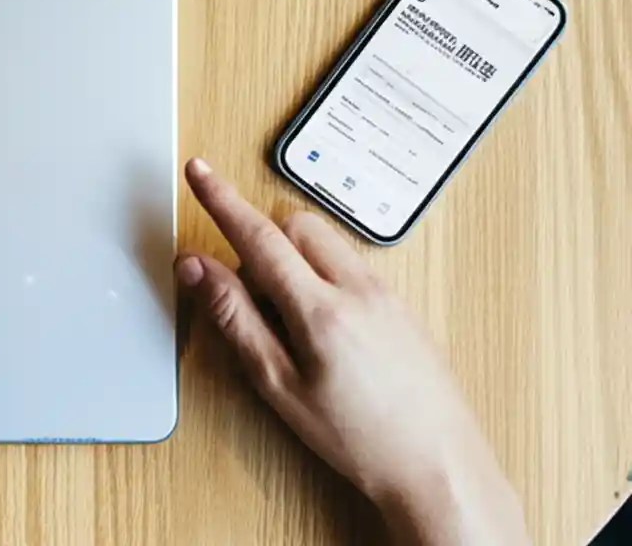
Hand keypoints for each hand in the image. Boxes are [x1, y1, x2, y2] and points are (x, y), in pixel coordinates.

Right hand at [176, 158, 527, 545]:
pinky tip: (325, 333)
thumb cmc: (359, 438)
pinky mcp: (402, 305)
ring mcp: (386, 293)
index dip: (220, 199)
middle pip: (294, 225)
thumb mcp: (278, 384)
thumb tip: (197, 268)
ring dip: (293, 260)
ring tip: (290, 325)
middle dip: (261, 241)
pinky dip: (322, 278)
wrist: (440, 465)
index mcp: (320, 308)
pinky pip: (350, 266)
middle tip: (251, 300)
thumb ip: (234, 318)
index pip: (257, 235)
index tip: (198, 172)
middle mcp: (358, 287)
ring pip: (324, 243)